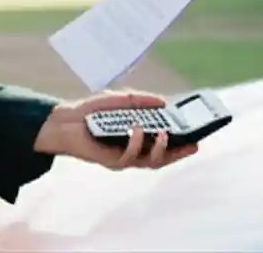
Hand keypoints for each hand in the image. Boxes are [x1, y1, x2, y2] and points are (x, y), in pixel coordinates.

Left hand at [33, 90, 199, 170]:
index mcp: (139, 139)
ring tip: (163, 132)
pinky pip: (128, 156)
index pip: (166, 146)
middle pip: (162, 159)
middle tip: (191, 142)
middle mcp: (134, 152)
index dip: (182, 145)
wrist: (65, 119)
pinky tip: (136, 128)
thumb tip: (164, 102)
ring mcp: (123, 158)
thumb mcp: (122, 100)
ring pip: (149, 162)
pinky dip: (135, 142)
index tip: (198, 139)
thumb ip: (142, 101)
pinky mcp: (110, 160)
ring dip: (160, 149)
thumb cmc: (93, 111)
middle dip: (179, 152)